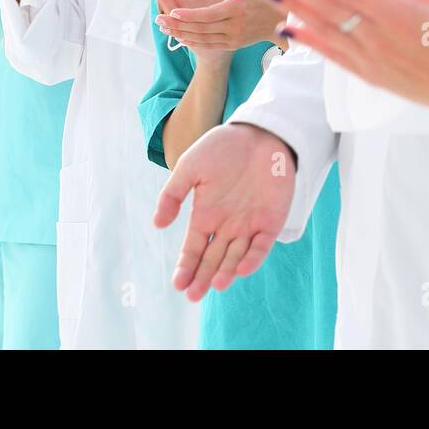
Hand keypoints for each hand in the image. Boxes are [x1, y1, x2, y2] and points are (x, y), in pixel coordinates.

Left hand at [153, 0, 285, 58]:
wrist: (287, 20)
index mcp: (238, 10)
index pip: (209, 15)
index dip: (190, 14)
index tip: (173, 11)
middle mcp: (235, 27)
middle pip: (201, 29)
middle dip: (179, 25)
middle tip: (160, 20)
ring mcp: (234, 38)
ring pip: (203, 39)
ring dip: (182, 34)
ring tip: (164, 28)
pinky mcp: (234, 43)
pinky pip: (210, 45)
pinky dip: (193, 41)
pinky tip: (180, 37)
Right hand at [154, 123, 295, 299]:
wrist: (259, 132)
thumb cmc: (222, 147)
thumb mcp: (190, 167)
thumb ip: (172, 194)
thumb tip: (157, 224)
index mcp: (205, 215)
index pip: (193, 249)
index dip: (186, 267)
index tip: (178, 284)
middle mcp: (226, 225)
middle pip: (213, 259)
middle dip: (202, 277)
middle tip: (193, 295)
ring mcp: (249, 224)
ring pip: (235, 257)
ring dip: (225, 272)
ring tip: (215, 285)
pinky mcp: (271, 220)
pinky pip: (261, 246)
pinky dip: (252, 259)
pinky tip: (239, 269)